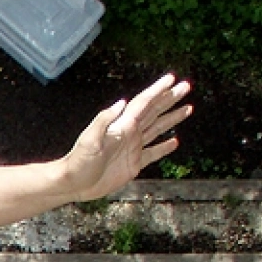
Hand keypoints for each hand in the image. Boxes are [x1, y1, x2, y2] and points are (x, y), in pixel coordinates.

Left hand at [61, 74, 193, 201]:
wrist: (73, 183)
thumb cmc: (78, 162)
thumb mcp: (88, 140)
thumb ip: (103, 121)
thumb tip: (121, 102)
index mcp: (122, 125)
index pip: (143, 103)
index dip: (157, 90)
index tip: (171, 78)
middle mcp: (130, 133)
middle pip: (154, 111)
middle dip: (170, 98)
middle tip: (186, 86)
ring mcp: (133, 148)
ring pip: (157, 129)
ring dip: (172, 118)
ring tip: (188, 108)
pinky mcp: (134, 164)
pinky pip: (153, 153)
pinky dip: (164, 147)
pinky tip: (175, 141)